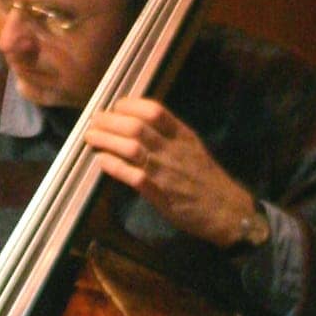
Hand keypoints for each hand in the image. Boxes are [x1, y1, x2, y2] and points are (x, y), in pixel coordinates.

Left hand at [84, 98, 264, 249]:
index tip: (115, 105)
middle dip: (110, 121)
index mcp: (182, 135)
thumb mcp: (192, 148)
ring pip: (132, 148)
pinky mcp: (159, 194)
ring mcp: (165, 171)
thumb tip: (140, 123)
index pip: (154, 110)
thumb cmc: (205, 179)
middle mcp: (173, 149)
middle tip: (94, 120)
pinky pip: (134, 176)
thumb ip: (169, 135)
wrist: (225, 209)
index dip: (130, 105)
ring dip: (106, 140)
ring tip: (90, 137)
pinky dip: (115, 167)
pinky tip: (101, 161)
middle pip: (137, 127)